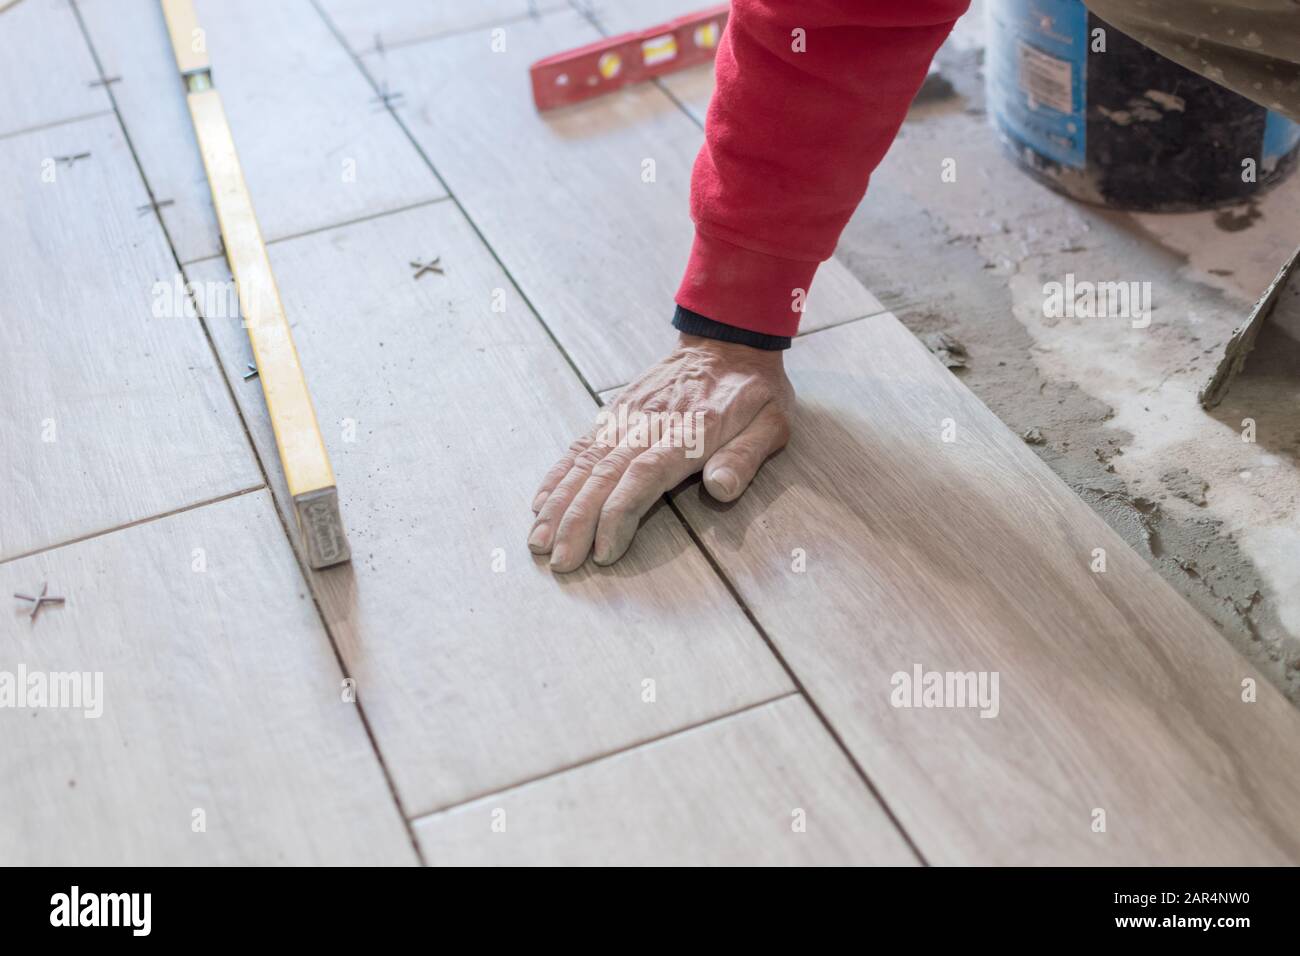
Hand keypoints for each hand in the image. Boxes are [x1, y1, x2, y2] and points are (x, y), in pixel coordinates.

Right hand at [529, 333, 793, 571]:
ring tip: (537, 541)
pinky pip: (579, 446)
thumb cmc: (753, 391)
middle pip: (604, 475)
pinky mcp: (614, 414)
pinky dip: (557, 475)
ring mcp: (626, 417)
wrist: (726, 341)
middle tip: (559, 562)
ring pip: (584, 463)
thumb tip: (720, 489)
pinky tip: (540, 504)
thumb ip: (745, 458)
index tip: (604, 552)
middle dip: (577, 522)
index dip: (619, 514)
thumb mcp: (771, 422)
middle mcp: (649, 424)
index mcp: (691, 431)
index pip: (645, 475)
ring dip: (558, 505)